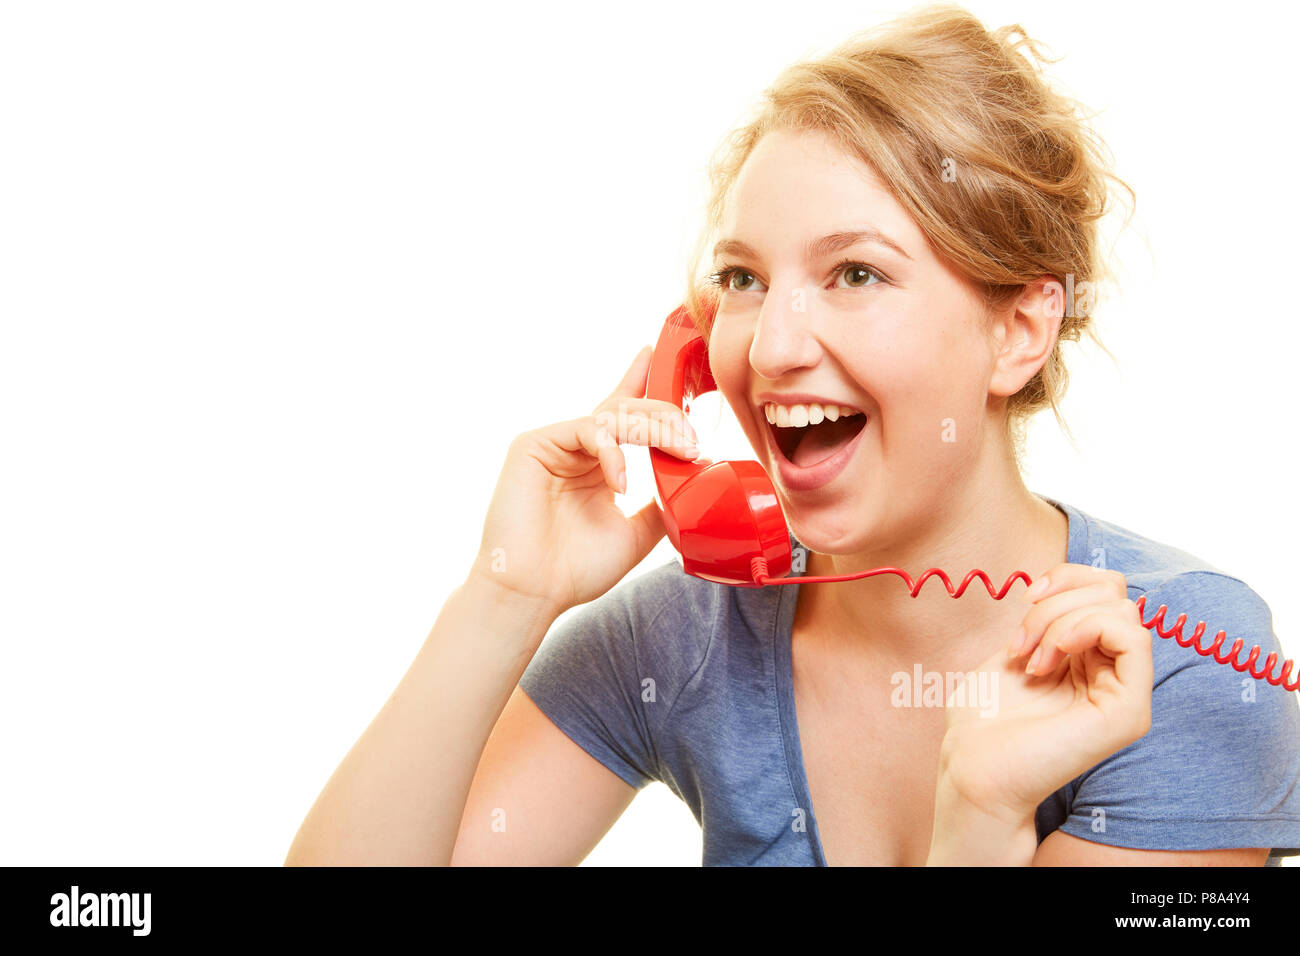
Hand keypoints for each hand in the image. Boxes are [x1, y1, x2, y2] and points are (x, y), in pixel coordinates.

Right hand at [466, 345, 700, 623]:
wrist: (533, 594)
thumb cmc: (574, 570)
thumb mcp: (635, 534)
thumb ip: (660, 504)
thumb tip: (694, 484)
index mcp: (598, 462)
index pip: (624, 413)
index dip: (642, 381)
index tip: (660, 357)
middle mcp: (576, 446)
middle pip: (628, 409)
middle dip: (668, 417)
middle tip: (694, 441)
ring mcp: (554, 443)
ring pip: (613, 414)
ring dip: (653, 429)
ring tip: (680, 453)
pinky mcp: (534, 444)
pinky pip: (587, 430)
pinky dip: (613, 453)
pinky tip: (622, 483)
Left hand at [936, 562, 1153, 826]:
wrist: (973, 770)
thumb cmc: (982, 721)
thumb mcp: (1013, 652)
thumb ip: (1047, 618)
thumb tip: (1065, 584)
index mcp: (1088, 659)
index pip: (1106, 588)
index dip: (1066, 577)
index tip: (1026, 598)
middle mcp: (1113, 673)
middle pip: (1115, 592)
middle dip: (1057, 602)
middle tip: (1020, 645)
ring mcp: (1126, 694)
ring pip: (1123, 610)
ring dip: (1062, 620)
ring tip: (1031, 660)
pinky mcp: (1130, 710)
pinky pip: (1133, 636)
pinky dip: (1086, 628)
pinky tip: (1052, 658)